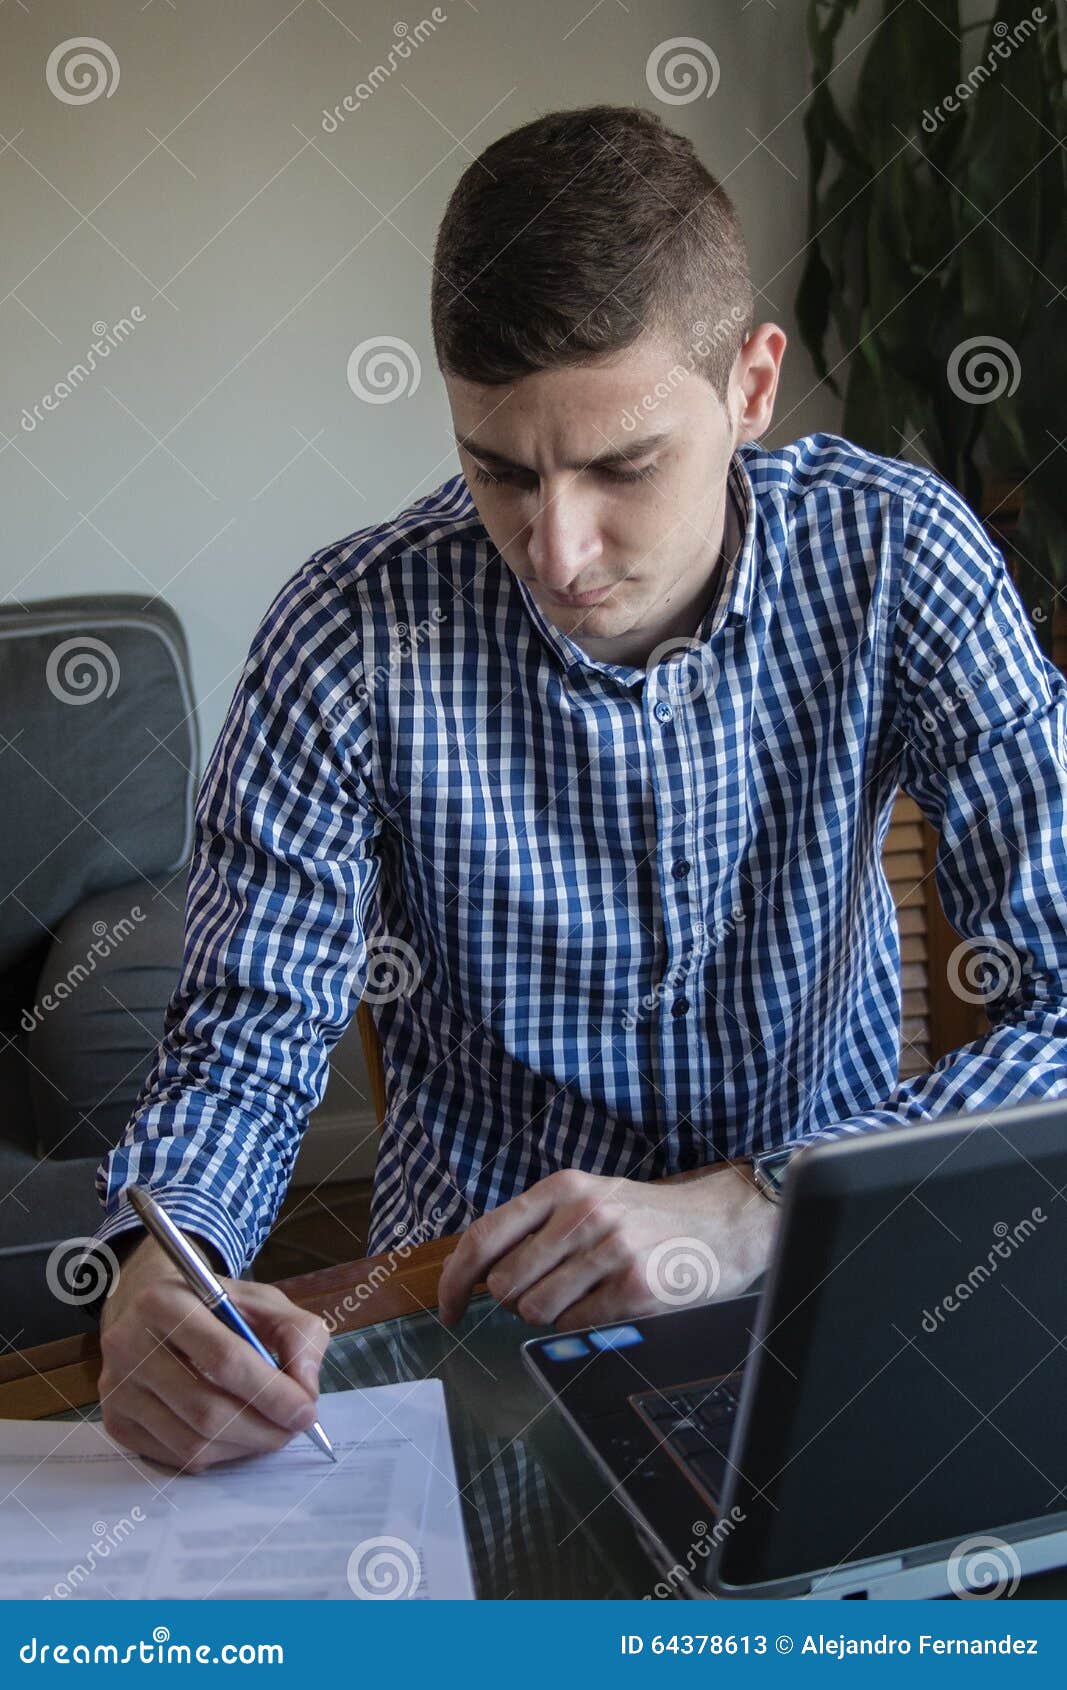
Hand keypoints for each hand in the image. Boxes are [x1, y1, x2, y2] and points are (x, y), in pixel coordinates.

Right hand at [98, 1234, 329, 1473]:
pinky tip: (238, 1435)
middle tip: (295, 1427)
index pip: (224, 1359)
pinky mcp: (115, 1422)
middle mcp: (128, 1345)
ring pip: (191, 1442)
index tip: (307, 1411)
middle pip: (206, 1410)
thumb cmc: (216, 1305)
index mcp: (165, 1302)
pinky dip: (218, 1455)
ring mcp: (116, 1388)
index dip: (271, 1392)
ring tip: (272, 1431)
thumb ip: (298, 1335)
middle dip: (262, 1428)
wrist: (153, 1308)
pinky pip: (175, 1458)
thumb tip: (306, 1391)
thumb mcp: (264, 1301)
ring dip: (244, 1446)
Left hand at [436, 1163, 777, 1328]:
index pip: (483, 1236)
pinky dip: (582, 1326)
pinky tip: (608, 1304)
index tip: (447, 1308)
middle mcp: (583, 1214)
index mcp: (562, 1188)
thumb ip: (535, 1226)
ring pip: (534, 1310)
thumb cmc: (647, 1217)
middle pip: (504, 1283)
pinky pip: (575, 1327)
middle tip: (545, 1293)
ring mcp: (609, 1251)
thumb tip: (473, 1272)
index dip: (453, 1281)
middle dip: (514, 1300)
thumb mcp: (589, 1198)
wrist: (722, 1224)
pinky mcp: (634, 1289)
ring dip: (548, 1315)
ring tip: (583, 1295)